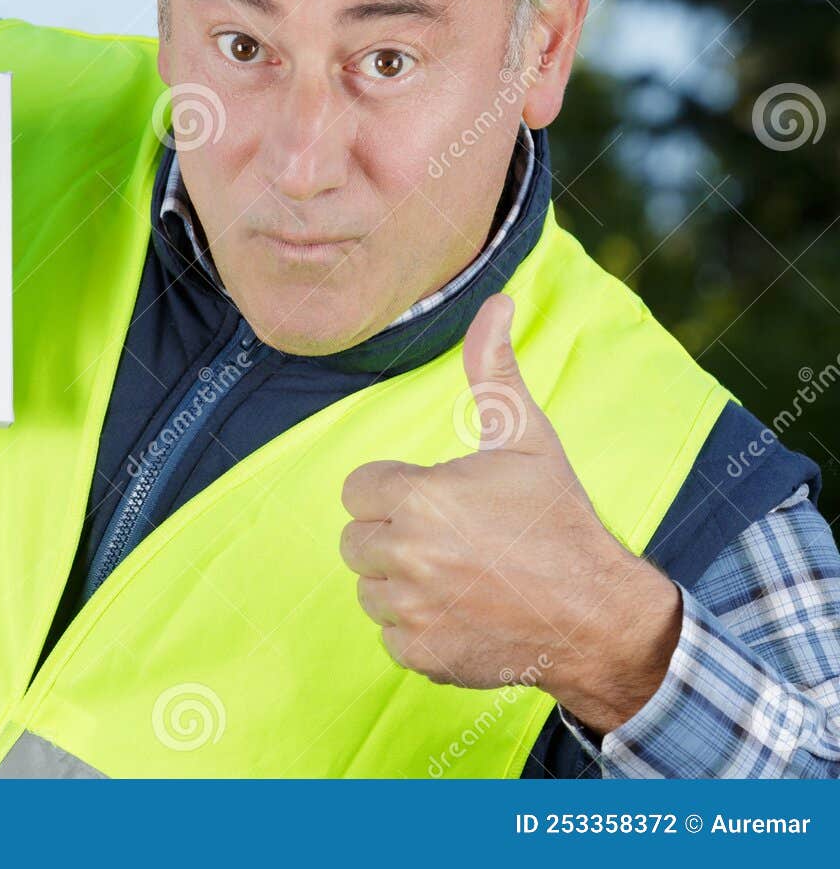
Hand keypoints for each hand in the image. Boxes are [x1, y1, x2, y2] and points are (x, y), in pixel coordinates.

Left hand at [339, 293, 681, 733]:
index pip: (358, 490)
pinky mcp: (418, 654)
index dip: (394, 491)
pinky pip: (388, 633)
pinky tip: (461, 612)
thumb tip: (496, 301)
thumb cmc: (560, 520)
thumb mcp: (527, 438)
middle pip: (357, 539)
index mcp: (419, 497)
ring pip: (368, 587)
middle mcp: (405, 554)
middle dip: (394, 534)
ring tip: (458, 574)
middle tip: (450, 538)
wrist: (600, 616)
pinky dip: (417, 627)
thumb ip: (493, 371)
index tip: (435, 499)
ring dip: (401, 582)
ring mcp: (410, 610)